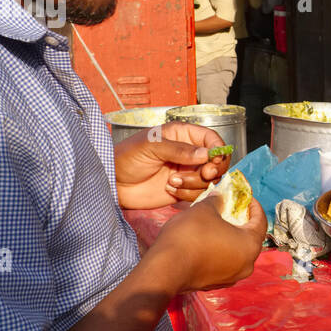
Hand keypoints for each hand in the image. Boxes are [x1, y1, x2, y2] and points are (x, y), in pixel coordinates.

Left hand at [115, 122, 232, 209]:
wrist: (113, 182)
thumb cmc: (127, 157)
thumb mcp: (151, 147)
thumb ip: (179, 150)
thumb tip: (206, 153)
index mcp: (183, 135)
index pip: (211, 139)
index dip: (218, 150)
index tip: (215, 161)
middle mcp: (189, 153)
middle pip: (216, 161)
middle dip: (213, 170)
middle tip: (204, 175)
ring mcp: (187, 172)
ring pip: (209, 180)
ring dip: (195, 183)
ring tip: (172, 181)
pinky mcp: (183, 189)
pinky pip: (197, 194)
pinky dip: (187, 194)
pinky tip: (169, 188)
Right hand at [153, 196, 266, 291]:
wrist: (165, 269)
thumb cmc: (190, 235)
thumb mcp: (204, 209)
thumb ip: (217, 201)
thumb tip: (220, 196)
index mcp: (250, 245)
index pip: (261, 222)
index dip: (254, 206)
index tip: (246, 197)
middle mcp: (246, 265)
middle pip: (250, 238)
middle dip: (242, 222)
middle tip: (231, 209)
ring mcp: (231, 277)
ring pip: (236, 252)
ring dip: (229, 237)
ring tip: (217, 224)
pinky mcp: (215, 284)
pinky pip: (223, 263)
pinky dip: (219, 251)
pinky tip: (206, 241)